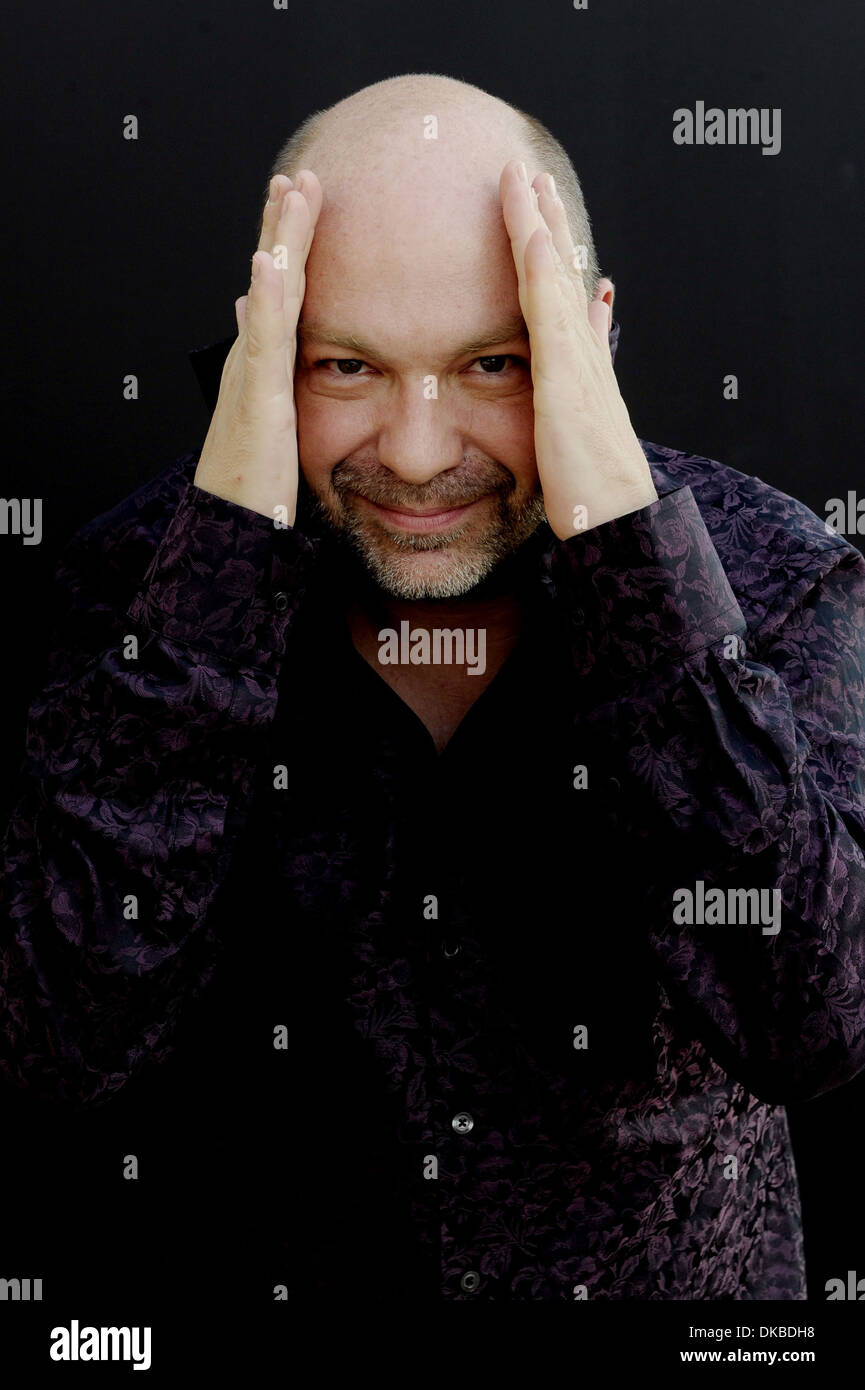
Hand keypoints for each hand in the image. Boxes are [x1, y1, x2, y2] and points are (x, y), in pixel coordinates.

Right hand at [193, 170, 322, 521]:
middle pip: (272, 279)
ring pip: (268, 297)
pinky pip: (264, 343)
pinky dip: (268, 300)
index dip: (290, 242)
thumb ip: (269, 364)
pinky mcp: (259, 400)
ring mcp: (252, 375)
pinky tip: (271, 264)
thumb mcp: (272, 414)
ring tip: (290, 193)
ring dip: (278, 242)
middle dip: (284, 225)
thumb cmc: (256, 482)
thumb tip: (257, 313)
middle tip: (300, 174)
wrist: (232, 526)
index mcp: (262, 361)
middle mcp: (252, 359)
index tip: (304, 196)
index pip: (281, 290)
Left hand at [499, 159, 656, 538]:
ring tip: (523, 177)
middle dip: (546, 223)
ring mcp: (577, 364)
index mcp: (581, 371)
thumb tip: (573, 368)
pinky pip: (547, 311)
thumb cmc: (593, 498)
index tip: (537, 215)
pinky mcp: (565, 379)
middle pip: (561, 275)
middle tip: (528, 174)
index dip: (550, 255)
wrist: (617, 529)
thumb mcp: (573, 440)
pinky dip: (537, 266)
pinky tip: (525, 229)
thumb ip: (572, 398)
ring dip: (539, 224)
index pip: (563, 300)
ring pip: (554, 279)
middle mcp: (583, 358)